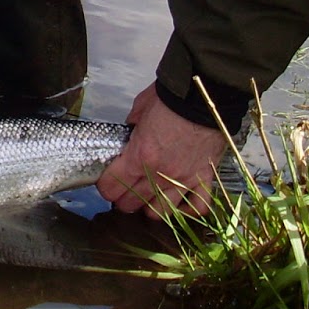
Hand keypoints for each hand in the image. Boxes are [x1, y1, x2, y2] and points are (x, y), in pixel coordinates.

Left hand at [95, 84, 230, 219]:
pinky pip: (197, 207)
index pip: (111, 187)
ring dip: (151, 206)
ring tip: (150, 196)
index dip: (105, 185)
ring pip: (160, 212)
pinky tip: (180, 202)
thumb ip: (131, 129)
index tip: (107, 179)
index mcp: (139, 156)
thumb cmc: (169, 98)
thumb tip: (129, 137)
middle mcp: (159, 174)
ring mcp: (183, 180)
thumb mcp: (139, 109)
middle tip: (125, 188)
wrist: (203, 95)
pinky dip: (187, 210)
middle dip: (123, 198)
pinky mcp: (203, 179)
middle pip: (131, 204)